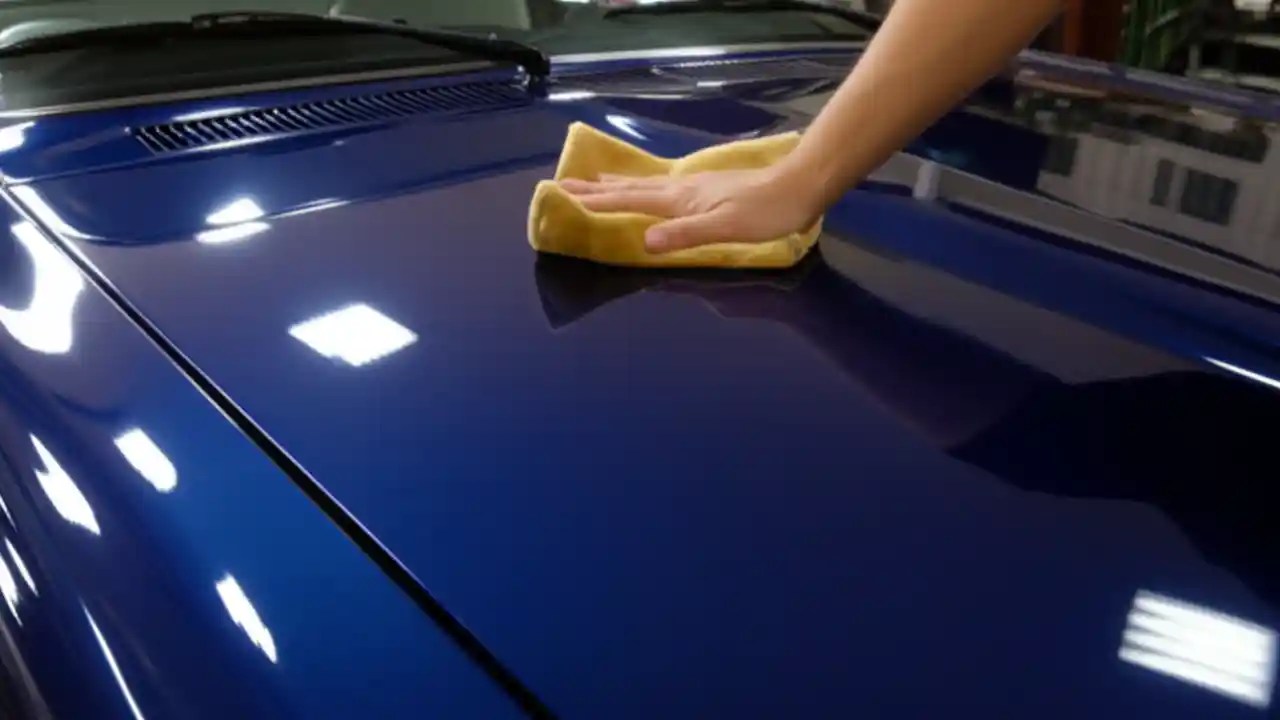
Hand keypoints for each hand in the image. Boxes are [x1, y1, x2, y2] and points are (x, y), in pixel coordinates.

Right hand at [559, 165, 823, 253]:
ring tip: (600, 181)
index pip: (631, 201)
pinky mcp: (709, 189)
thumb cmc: (766, 212)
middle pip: (633, 188)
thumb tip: (644, 242)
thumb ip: (684, 235)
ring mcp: (697, 187)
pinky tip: (651, 189)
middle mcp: (683, 189)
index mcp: (681, 200)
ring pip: (648, 185)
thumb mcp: (725, 229)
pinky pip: (663, 187)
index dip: (598, 201)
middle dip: (599, 189)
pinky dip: (644, 187)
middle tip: (567, 183)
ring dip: (620, 185)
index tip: (565, 195)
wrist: (800, 187)